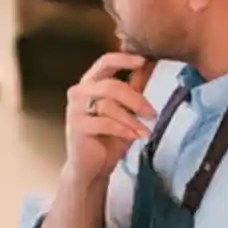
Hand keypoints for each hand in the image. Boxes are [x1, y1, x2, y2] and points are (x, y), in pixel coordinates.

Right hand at [64, 54, 155, 182]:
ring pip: (109, 105)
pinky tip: (134, 137)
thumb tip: (149, 64)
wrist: (91, 168)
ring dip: (131, 119)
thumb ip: (134, 87)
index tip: (144, 61)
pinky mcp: (77, 127)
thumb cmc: (108, 137)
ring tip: (144, 131)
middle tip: (152, 113)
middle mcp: (79, 92)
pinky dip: (123, 130)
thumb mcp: (127, 110)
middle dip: (136, 99)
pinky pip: (104, 123)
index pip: (105, 62)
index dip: (124, 59)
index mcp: (90, 83)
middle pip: (111, 85)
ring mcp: (75, 109)